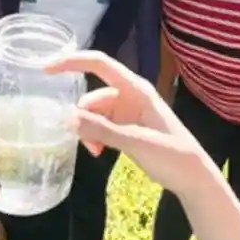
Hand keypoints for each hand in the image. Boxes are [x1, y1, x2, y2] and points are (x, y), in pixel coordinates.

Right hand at [46, 51, 216, 196]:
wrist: (193, 177)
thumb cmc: (173, 155)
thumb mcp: (136, 142)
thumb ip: (102, 130)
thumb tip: (68, 118)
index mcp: (136, 90)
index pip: (100, 64)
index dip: (73, 62)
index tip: (46, 69)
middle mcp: (130, 96)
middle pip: (91, 97)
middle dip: (82, 118)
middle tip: (90, 144)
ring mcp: (127, 112)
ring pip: (92, 114)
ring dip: (88, 131)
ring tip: (97, 152)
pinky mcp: (126, 128)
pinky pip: (99, 126)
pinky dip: (95, 137)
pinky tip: (100, 153)